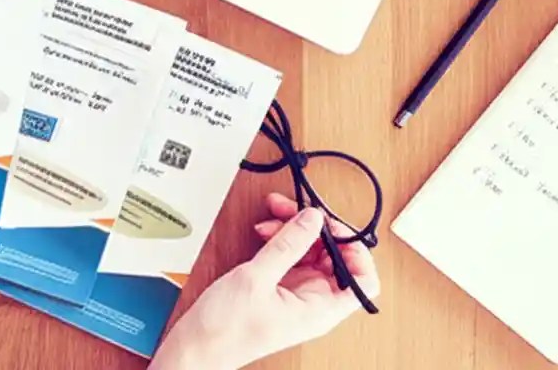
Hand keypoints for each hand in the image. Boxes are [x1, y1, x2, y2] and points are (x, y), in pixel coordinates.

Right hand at [149, 193, 379, 369]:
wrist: (194, 347)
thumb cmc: (225, 329)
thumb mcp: (257, 278)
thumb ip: (288, 245)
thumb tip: (314, 218)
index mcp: (320, 310)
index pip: (363, 281)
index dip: (356, 251)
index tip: (333, 227)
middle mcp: (313, 302)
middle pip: (334, 258)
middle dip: (317, 230)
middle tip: (297, 209)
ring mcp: (296, 294)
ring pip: (310, 252)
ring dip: (295, 230)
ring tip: (275, 214)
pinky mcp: (277, 288)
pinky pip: (290, 256)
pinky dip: (281, 240)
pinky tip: (265, 231)